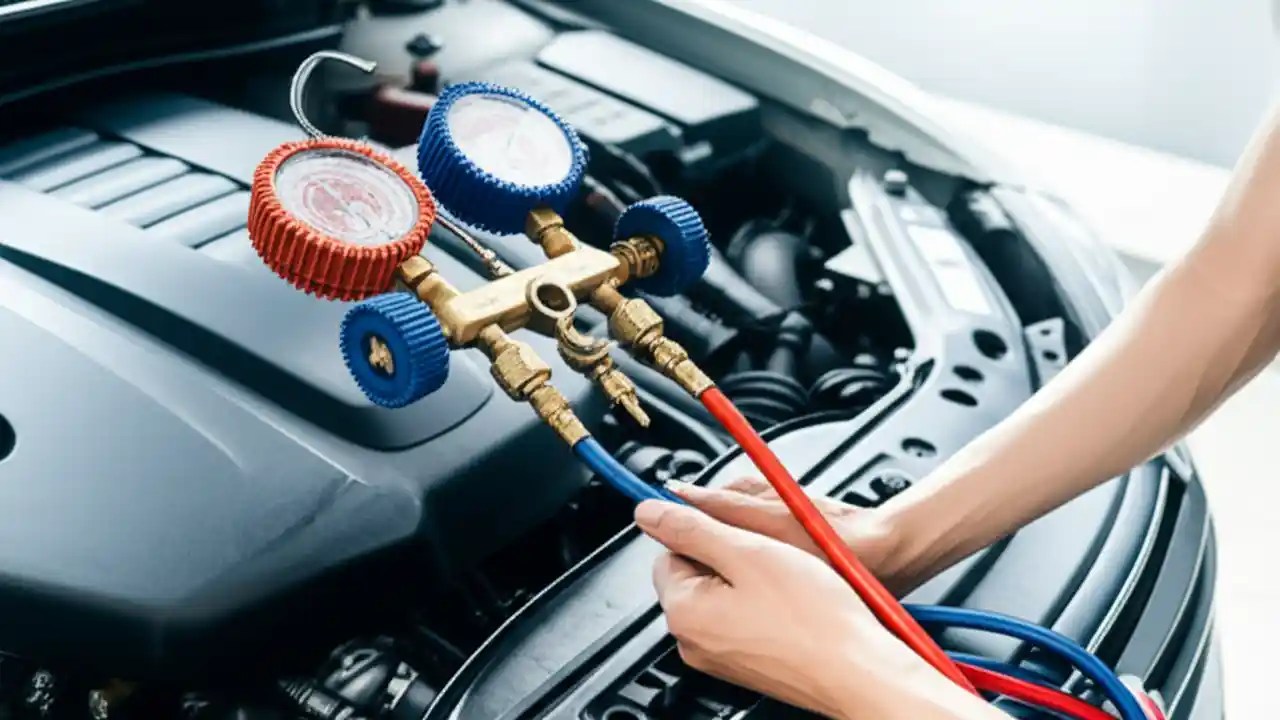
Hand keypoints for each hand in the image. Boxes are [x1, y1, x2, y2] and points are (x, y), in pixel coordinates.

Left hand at [635, 500, 988, 719]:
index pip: (669, 550)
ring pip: (723, 594)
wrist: (862, 671)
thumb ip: (690, 526)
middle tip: (769, 554)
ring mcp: (720, 658)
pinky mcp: (748, 665)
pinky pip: (744, 619)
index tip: (741, 532)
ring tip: (788, 579)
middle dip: (729, 556)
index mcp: (682, 612)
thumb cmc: (814, 617)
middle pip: (695, 573)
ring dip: (751, 577)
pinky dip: (766, 604)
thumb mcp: (747, 549)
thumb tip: (647, 512)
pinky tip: (795, 602)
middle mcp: (692, 642)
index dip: (708, 532)